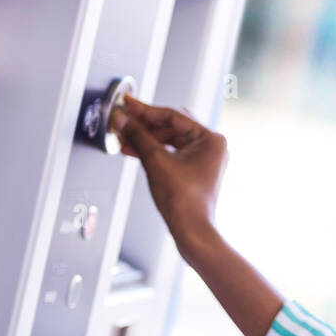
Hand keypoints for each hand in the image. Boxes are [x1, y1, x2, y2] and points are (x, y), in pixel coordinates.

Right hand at [109, 93, 227, 257]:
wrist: (192, 231)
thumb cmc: (184, 202)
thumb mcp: (155, 161)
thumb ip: (138, 136)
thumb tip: (123, 120)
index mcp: (210, 139)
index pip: (172, 115)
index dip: (145, 110)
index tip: (128, 104)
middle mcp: (211, 147)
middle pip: (171, 127)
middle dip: (144, 126)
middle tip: (124, 121)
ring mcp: (204, 159)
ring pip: (170, 140)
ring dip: (146, 139)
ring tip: (124, 137)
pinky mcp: (195, 171)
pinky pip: (171, 153)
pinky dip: (153, 151)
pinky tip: (134, 150)